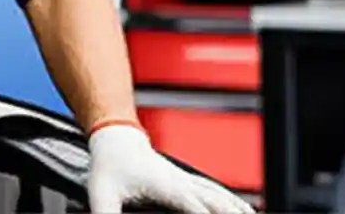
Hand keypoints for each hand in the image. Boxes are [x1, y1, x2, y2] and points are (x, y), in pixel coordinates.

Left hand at [87, 125, 255, 213]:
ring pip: (220, 196)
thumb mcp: (102, 195)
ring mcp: (186, 179)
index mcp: (166, 186)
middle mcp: (182, 182)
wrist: (115, 137)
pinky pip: (215, 191)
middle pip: (216, 202)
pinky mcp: (186, 180)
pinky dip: (232, 201)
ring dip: (238, 208)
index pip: (196, 209)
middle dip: (232, 213)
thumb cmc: (108, 165)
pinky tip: (242, 208)